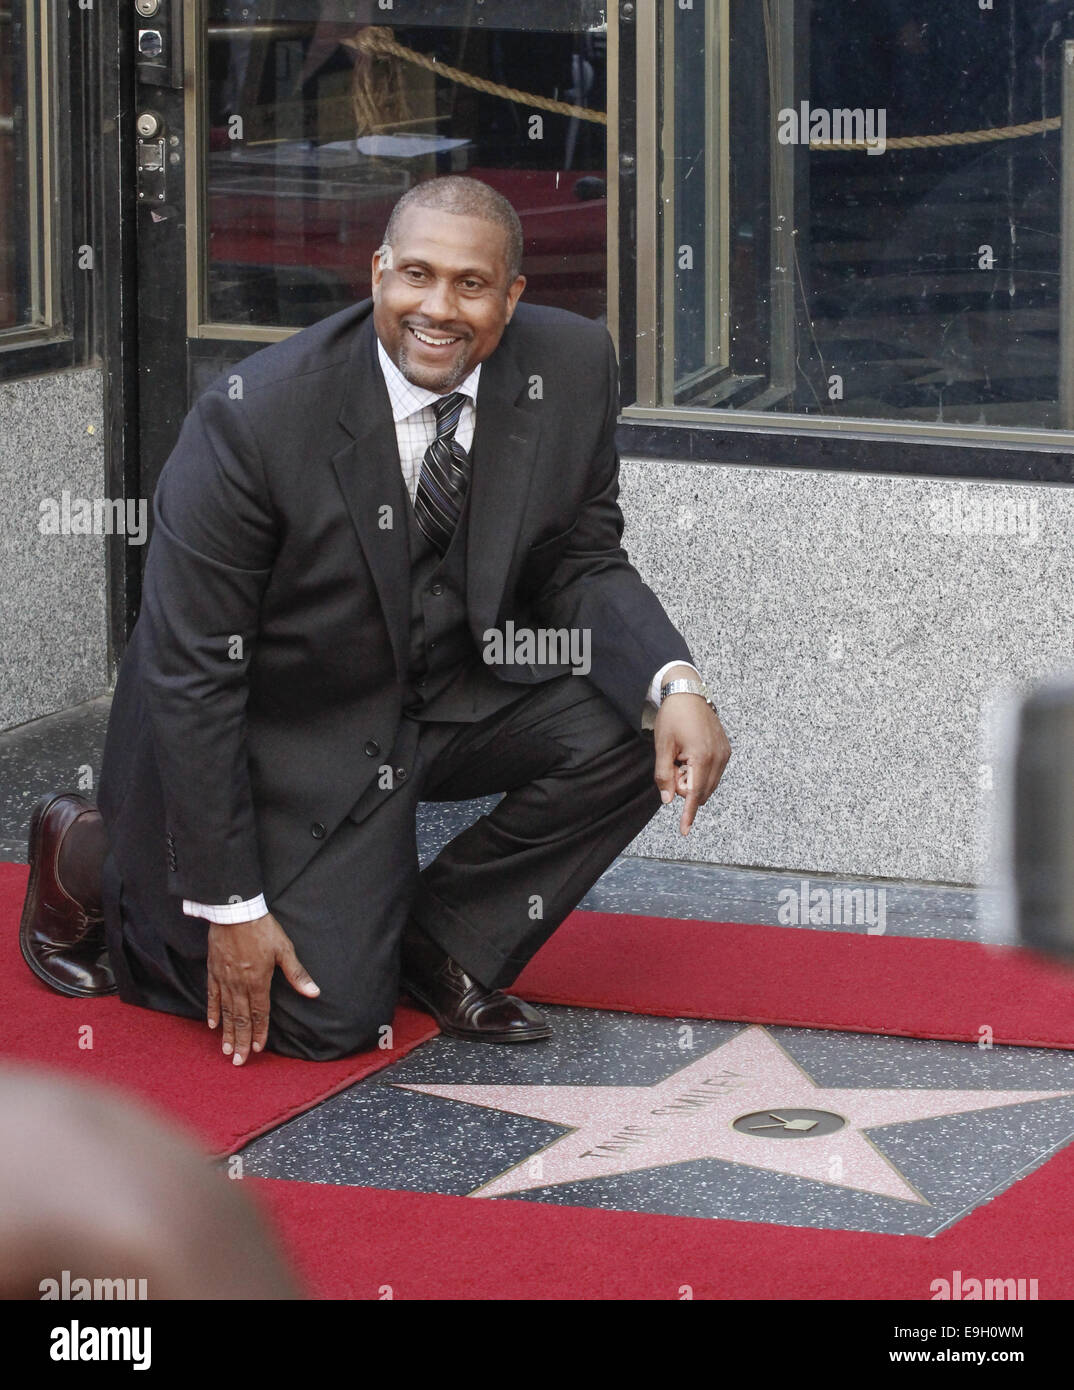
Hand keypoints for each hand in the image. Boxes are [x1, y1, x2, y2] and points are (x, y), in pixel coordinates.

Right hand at [206, 912, 319, 1065]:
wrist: (235, 911)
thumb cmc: (262, 929)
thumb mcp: (284, 950)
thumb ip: (297, 974)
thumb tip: (314, 992)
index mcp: (259, 981)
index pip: (260, 1013)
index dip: (259, 1032)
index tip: (257, 1049)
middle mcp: (240, 984)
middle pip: (241, 1018)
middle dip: (240, 1041)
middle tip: (238, 1062)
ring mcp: (225, 979)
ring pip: (226, 1011)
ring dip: (227, 1032)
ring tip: (225, 1050)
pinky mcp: (213, 970)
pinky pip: (212, 995)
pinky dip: (212, 1011)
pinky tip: (212, 1025)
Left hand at [653, 688, 731, 835]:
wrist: (688, 693)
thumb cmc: (673, 717)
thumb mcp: (662, 746)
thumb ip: (664, 775)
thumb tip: (667, 800)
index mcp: (702, 757)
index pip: (694, 794)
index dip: (687, 814)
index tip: (684, 831)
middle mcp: (718, 758)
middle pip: (701, 792)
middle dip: (685, 789)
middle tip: (672, 767)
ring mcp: (724, 754)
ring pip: (708, 784)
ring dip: (693, 781)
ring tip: (681, 759)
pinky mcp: (726, 751)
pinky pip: (714, 773)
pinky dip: (701, 773)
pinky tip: (690, 757)